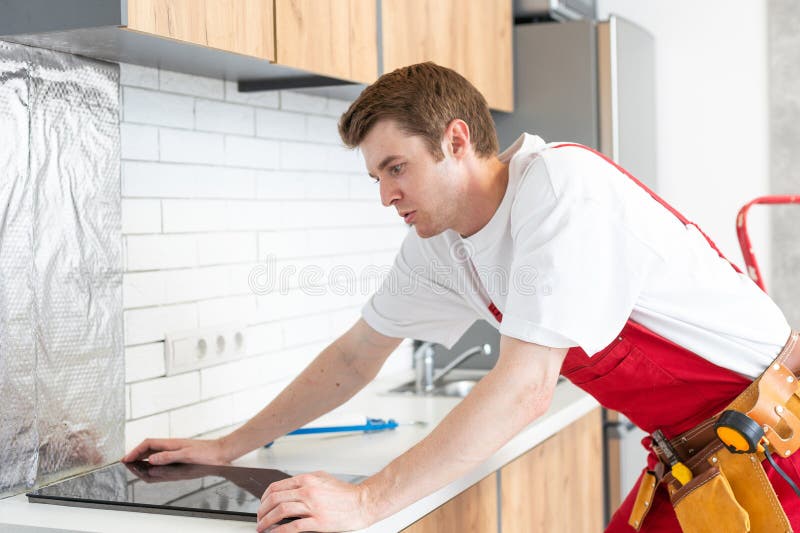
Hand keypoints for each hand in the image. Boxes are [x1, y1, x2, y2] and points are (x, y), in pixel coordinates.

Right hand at [121, 437, 229, 465]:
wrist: (221, 452)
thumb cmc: (207, 453)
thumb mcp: (186, 455)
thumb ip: (168, 457)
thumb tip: (151, 459)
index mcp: (171, 443)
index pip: (147, 444)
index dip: (135, 451)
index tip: (126, 459)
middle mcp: (172, 446)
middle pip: (149, 448)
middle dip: (136, 454)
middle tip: (126, 463)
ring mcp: (176, 450)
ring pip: (155, 452)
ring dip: (144, 457)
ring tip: (135, 465)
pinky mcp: (180, 455)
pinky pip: (162, 457)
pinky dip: (154, 460)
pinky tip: (153, 465)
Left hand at [257, 471, 374, 531]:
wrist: (362, 502)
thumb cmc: (345, 493)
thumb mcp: (323, 478)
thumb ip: (305, 481)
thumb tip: (289, 488)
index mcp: (307, 480)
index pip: (277, 487)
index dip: (264, 498)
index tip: (262, 505)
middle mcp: (308, 491)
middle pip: (275, 499)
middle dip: (262, 510)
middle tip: (258, 518)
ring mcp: (312, 506)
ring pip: (281, 511)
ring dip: (267, 521)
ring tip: (262, 527)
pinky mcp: (318, 522)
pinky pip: (293, 527)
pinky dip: (280, 531)